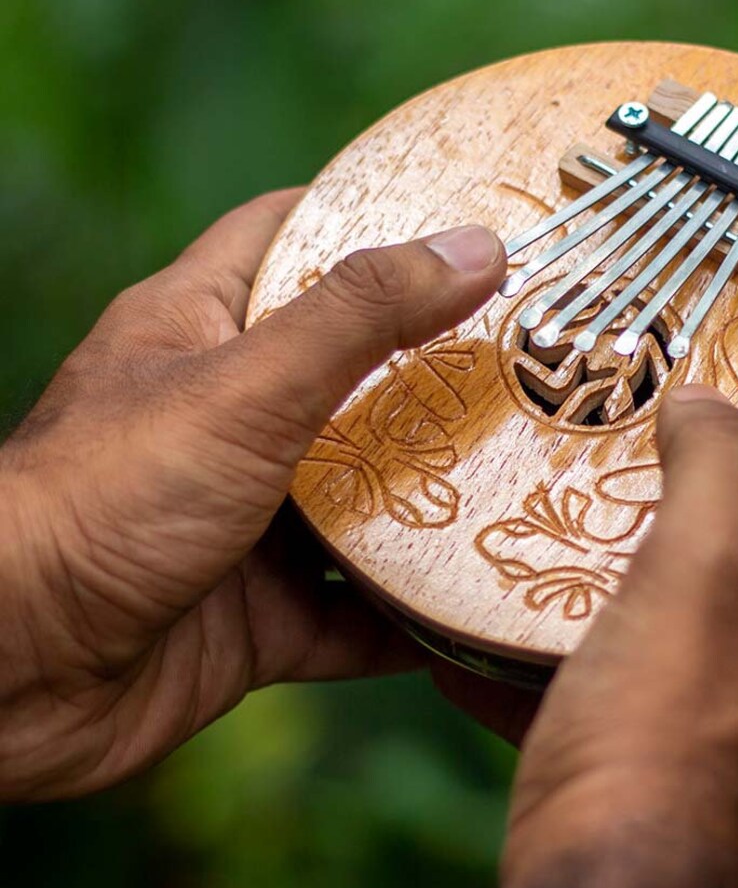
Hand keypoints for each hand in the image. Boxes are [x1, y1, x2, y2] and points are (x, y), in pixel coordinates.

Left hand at [0, 190, 505, 800]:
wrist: (6, 674)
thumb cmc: (107, 497)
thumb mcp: (245, 386)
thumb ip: (360, 317)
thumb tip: (477, 247)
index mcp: (200, 329)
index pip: (287, 235)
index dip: (369, 213)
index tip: (465, 217)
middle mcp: (226, 420)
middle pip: (348, 377)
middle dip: (436, 374)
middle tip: (532, 360)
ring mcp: (246, 522)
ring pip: (363, 503)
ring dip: (436, 501)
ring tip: (535, 477)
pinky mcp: (260, 615)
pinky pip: (356, 612)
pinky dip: (410, 614)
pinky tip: (482, 605)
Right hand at [445, 386, 737, 887]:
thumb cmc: (675, 744)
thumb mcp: (703, 574)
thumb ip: (721, 469)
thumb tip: (709, 403)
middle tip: (702, 492)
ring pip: (731, 672)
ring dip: (672, 615)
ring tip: (594, 565)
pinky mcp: (686, 819)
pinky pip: (645, 732)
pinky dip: (591, 688)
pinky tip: (501, 662)